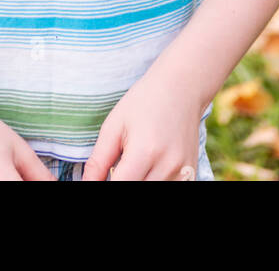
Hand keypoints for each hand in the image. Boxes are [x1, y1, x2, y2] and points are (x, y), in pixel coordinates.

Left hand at [82, 70, 202, 181]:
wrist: (182, 87)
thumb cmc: (144, 102)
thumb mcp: (114, 126)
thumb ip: (98, 161)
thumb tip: (86, 184)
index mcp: (144, 152)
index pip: (119, 186)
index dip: (104, 185)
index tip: (104, 175)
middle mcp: (168, 167)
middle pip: (136, 190)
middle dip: (123, 180)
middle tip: (120, 165)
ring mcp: (184, 173)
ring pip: (151, 190)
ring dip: (138, 181)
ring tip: (136, 163)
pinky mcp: (192, 174)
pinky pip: (168, 186)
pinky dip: (154, 180)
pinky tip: (151, 165)